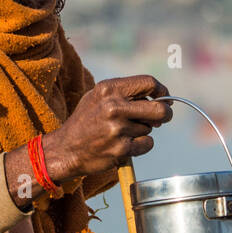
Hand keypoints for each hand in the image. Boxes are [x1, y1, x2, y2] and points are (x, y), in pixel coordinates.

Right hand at [44, 75, 172, 181]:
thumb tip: (159, 98)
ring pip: (150, 128)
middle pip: (159, 108)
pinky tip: (125, 144)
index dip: (162, 90)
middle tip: (162, 118)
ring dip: (142, 131)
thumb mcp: (98, 97)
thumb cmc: (86, 120)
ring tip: (122, 132)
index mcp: (109, 89)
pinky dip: (141, 145)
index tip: (164, 98)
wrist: (66, 149)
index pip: (148, 83)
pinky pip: (147, 144)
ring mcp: (117, 129)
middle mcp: (113, 107)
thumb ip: (125, 93)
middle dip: (166, 113)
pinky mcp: (121, 149)